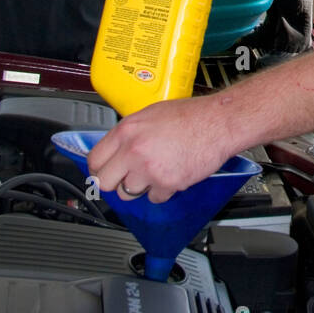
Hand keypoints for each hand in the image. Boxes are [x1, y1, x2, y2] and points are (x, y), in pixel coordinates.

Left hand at [87, 98, 231, 202]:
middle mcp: (133, 151)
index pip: (95, 159)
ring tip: (154, 172)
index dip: (99, 169)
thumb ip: (130, 134)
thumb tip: (117, 148)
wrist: (218, 123)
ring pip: (129, 193)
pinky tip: (171, 174)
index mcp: (127, 131)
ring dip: (140, 187)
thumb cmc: (190, 116)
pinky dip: (162, 191)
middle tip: (125, 179)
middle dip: (115, 183)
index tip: (104, 172)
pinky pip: (154, 198)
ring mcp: (149, 169)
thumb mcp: (150, 114)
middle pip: (105, 182)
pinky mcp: (167, 183)